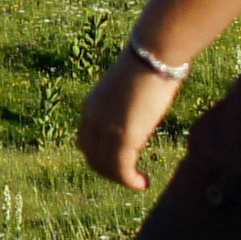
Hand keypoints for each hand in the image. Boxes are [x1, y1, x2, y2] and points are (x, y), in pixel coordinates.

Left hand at [75, 49, 183, 190]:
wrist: (154, 56)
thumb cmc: (148, 66)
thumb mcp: (127, 89)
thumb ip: (124, 105)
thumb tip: (137, 114)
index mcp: (91, 107)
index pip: (86, 143)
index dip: (100, 157)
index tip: (118, 163)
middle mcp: (92, 119)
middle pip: (93, 157)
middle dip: (110, 171)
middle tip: (129, 177)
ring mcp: (107, 129)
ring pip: (107, 167)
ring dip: (121, 179)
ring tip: (138, 182)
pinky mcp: (124, 137)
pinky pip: (122, 169)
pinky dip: (130, 182)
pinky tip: (143, 184)